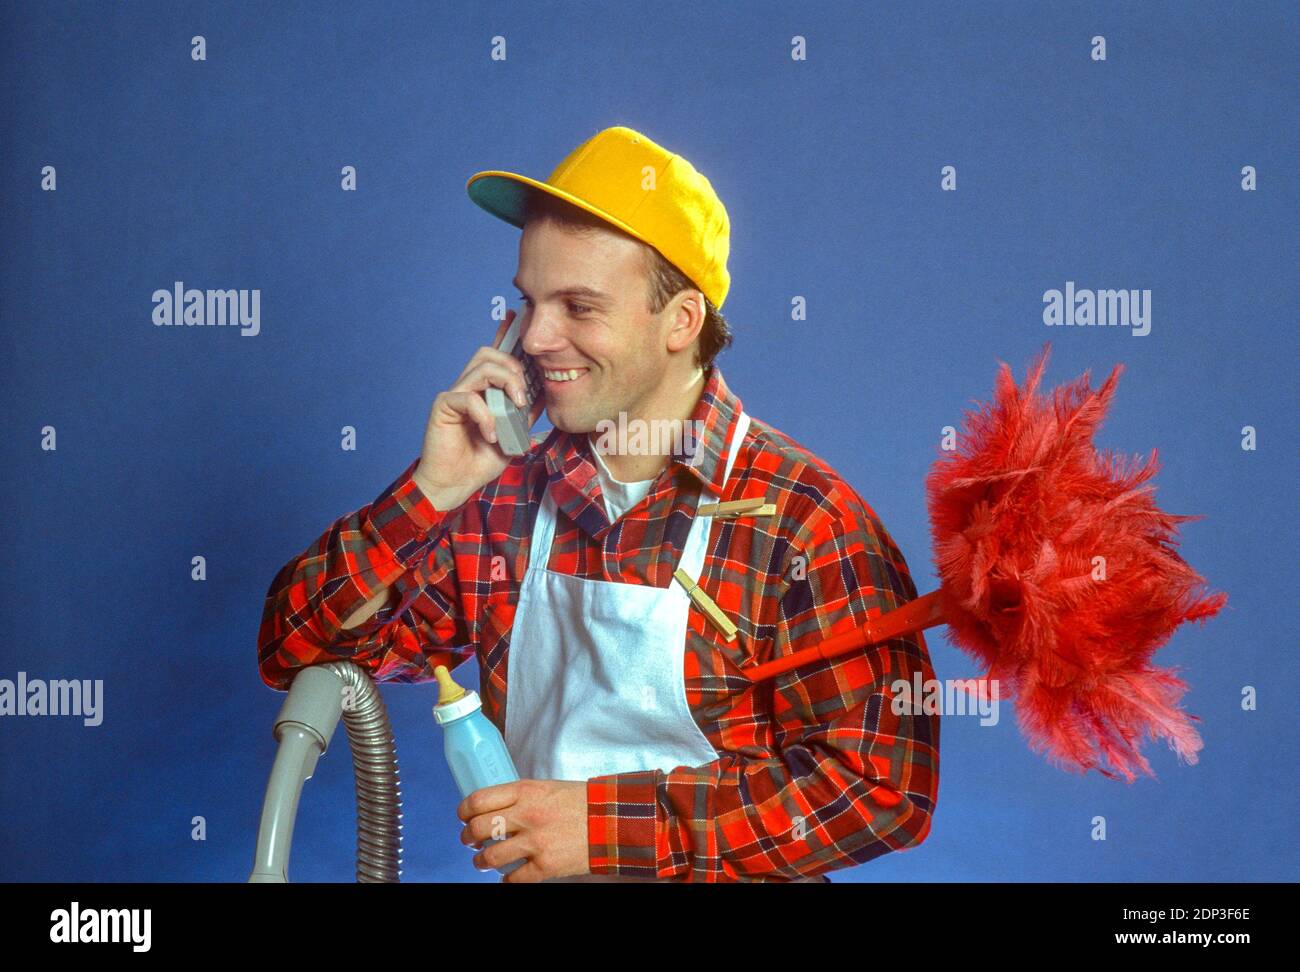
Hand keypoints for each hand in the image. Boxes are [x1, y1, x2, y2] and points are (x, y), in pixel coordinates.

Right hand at [413, 309, 545, 511]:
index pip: (495, 356)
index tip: (517, 316)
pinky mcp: (443, 407)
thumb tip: (545, 394)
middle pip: (488, 353)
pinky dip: (485, 416)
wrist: (454, 484)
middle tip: (523, 395)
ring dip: (504, 383)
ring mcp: (454, 395)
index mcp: (484, 391)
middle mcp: (468, 387)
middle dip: (513, 366)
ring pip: (481, 368)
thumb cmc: (480, 461)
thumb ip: (525, 413)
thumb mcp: (514, 434)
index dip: (505, 335)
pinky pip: (468, 398)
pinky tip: (490, 435)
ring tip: (513, 407)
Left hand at [457, 779, 589, 882]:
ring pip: (490, 857)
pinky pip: (513, 880)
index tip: (463, 816)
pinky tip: (507, 878)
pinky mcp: (545, 866)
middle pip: (478, 829)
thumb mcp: (546, 787)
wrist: (611, 820)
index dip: (464, 810)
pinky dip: (506, 882)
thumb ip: (520, 796)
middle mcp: (526, 815)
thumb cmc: (579, 802)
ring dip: (481, 862)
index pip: (479, 800)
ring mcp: (535, 842)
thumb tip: (493, 808)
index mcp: (525, 791)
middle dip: (468, 838)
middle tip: (470, 841)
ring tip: (483, 862)